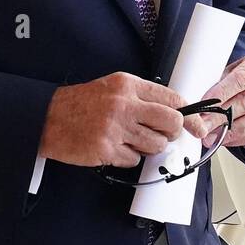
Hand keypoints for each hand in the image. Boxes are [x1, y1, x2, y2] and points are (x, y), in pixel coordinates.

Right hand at [39, 72, 210, 166]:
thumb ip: (141, 97)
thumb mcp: (112, 88)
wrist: (47, 118)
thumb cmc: (81, 104)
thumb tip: (174, 113)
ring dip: (148, 147)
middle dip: (173, 133)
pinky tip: (113, 147)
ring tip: (130, 140)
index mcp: (127, 85)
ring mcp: (115, 128)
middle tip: (165, 135)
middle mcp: (124, 104)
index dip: (189, 114)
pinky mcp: (107, 150)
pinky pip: (134, 160)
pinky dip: (128, 157)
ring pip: (155, 145)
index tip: (197, 125)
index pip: (172, 98)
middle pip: (171, 122)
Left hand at [199, 51, 244, 147]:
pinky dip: (244, 138)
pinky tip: (229, 138)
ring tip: (214, 135)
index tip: (206, 103)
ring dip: (232, 130)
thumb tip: (204, 102)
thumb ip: (223, 81)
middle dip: (222, 116)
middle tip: (204, 125)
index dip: (222, 92)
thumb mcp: (237, 67)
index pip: (242, 78)